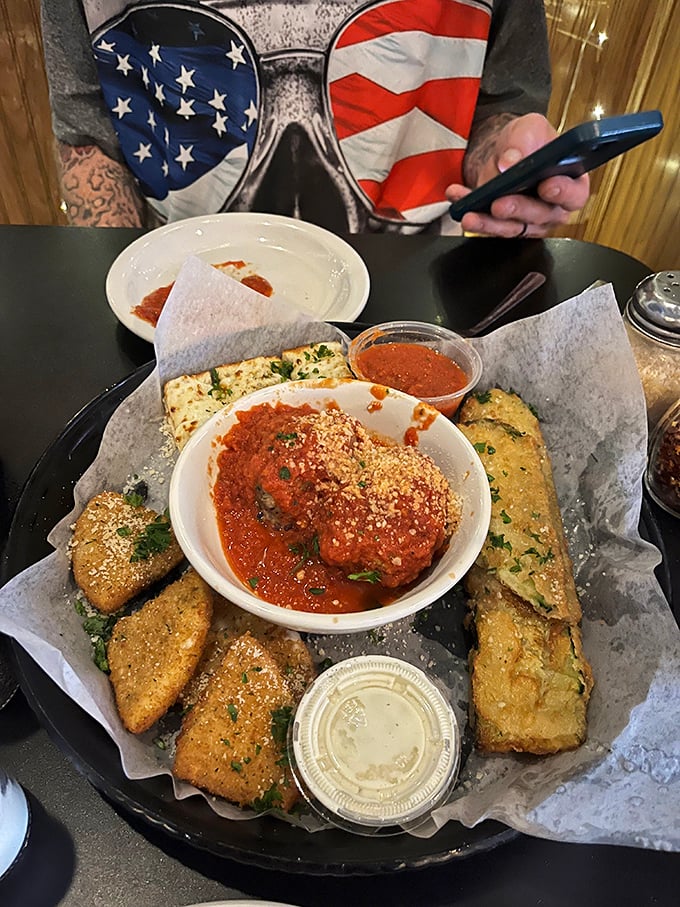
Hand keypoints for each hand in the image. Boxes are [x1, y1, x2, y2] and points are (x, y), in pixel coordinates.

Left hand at [446, 113, 589, 237]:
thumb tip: (510, 162)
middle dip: (518, 210)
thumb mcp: (530, 129)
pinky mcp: (503, 225)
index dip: (563, 193)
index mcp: (571, 182)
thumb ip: (524, 142)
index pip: (574, 194)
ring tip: (471, 214)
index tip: (546, 186)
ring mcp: (527, 221)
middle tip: (500, 204)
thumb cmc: (529, 141)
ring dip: (489, 223)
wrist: (505, 151)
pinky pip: (488, 225)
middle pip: (540, 216)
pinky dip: (471, 213)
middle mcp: (552, 207)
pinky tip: (458, 199)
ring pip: (511, 228)